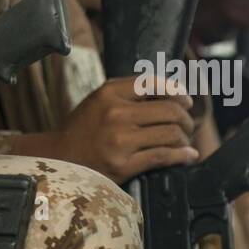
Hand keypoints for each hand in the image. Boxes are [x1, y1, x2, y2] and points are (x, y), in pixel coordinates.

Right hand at [23, 75, 197, 183]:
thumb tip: (171, 92)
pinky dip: (182, 156)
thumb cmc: (83, 128)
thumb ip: (129, 92)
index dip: (177, 90)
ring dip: (184, 138)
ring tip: (184, 141)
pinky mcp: (124, 164)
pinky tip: (187, 156)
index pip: (153, 83)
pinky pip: (163, 156)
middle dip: (186, 119)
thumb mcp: (99, 100)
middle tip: (188, 125)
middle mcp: (116, 114)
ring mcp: (120, 140)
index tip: (186, 100)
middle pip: (169, 110)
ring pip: (171, 134)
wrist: (60, 158)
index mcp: (109, 93)